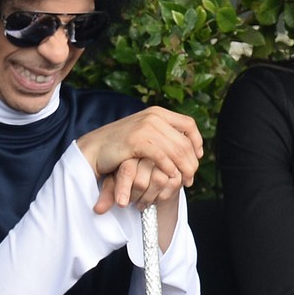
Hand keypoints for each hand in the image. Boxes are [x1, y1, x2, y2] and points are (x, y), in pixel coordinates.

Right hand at [76, 106, 202, 213]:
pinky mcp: (137, 140)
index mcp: (158, 113)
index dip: (197, 141)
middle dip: (192, 161)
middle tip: (191, 177)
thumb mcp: (144, 134)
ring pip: (177, 150)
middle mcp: (154, 116)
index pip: (189, 124)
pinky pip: (162, 157)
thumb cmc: (120, 146)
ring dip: (184, 169)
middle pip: (185, 141)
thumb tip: (186, 146)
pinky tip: (169, 178)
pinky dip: (169, 169)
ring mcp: (146, 127)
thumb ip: (162, 135)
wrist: (95, 148)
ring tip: (184, 181)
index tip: (198, 157)